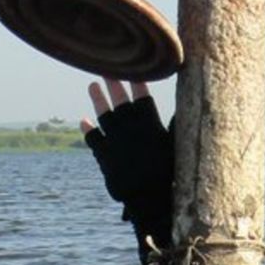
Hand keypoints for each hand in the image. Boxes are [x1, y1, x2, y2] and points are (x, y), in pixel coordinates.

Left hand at [81, 79, 173, 218]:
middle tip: (106, 69)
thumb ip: (177, 128)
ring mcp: (114, 140)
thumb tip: (181, 111)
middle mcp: (129, 128)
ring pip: (104, 115)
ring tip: (92, 86)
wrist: (146, 196)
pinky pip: (93, 139)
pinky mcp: (103, 155)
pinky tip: (84, 121)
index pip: (142, 98)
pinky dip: (88, 129)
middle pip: (120, 101)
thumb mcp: (177, 149)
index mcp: (149, 125)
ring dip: (98, 99)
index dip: (138, 84)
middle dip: (114, 84)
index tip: (134, 71)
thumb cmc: (168, 174)